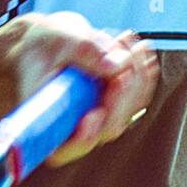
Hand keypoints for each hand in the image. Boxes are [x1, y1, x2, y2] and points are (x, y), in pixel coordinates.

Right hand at [5, 12, 158, 167]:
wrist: (50, 43)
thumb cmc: (44, 46)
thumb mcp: (57, 39)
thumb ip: (83, 50)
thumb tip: (115, 66)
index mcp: (46, 122)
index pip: (64, 147)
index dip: (83, 138)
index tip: (95, 113)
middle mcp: (74, 128)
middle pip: (106, 128)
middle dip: (121, 94)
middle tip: (123, 60)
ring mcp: (98, 120)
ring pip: (128, 111)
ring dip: (135, 74)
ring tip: (124, 40)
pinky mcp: (115, 108)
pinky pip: (138, 97)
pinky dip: (142, 71)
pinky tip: (137, 49)